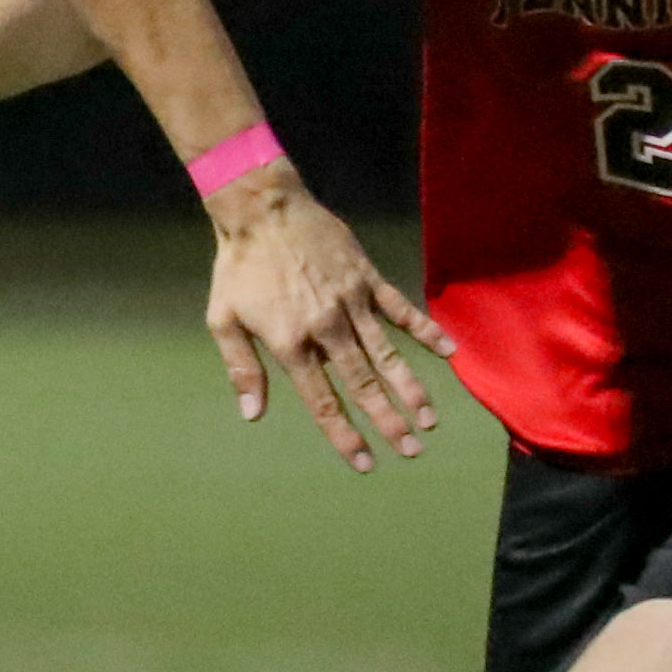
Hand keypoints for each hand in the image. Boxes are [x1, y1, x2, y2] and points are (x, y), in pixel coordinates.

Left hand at [203, 167, 453, 470]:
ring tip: (430, 418)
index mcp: (290, 342)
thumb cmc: (238, 266)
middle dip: (388, 421)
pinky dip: (425, 329)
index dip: (346, 436)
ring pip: (387, 353)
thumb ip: (241, 369)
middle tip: (411, 450)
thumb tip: (252, 414)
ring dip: (411, 387)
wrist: (262, 208)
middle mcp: (326, 327)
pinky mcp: (367, 278)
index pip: (323, 401)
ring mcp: (351, 302)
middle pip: (363, 384)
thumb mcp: (222, 319)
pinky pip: (401, 308)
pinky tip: (448, 351)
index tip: (366, 463)